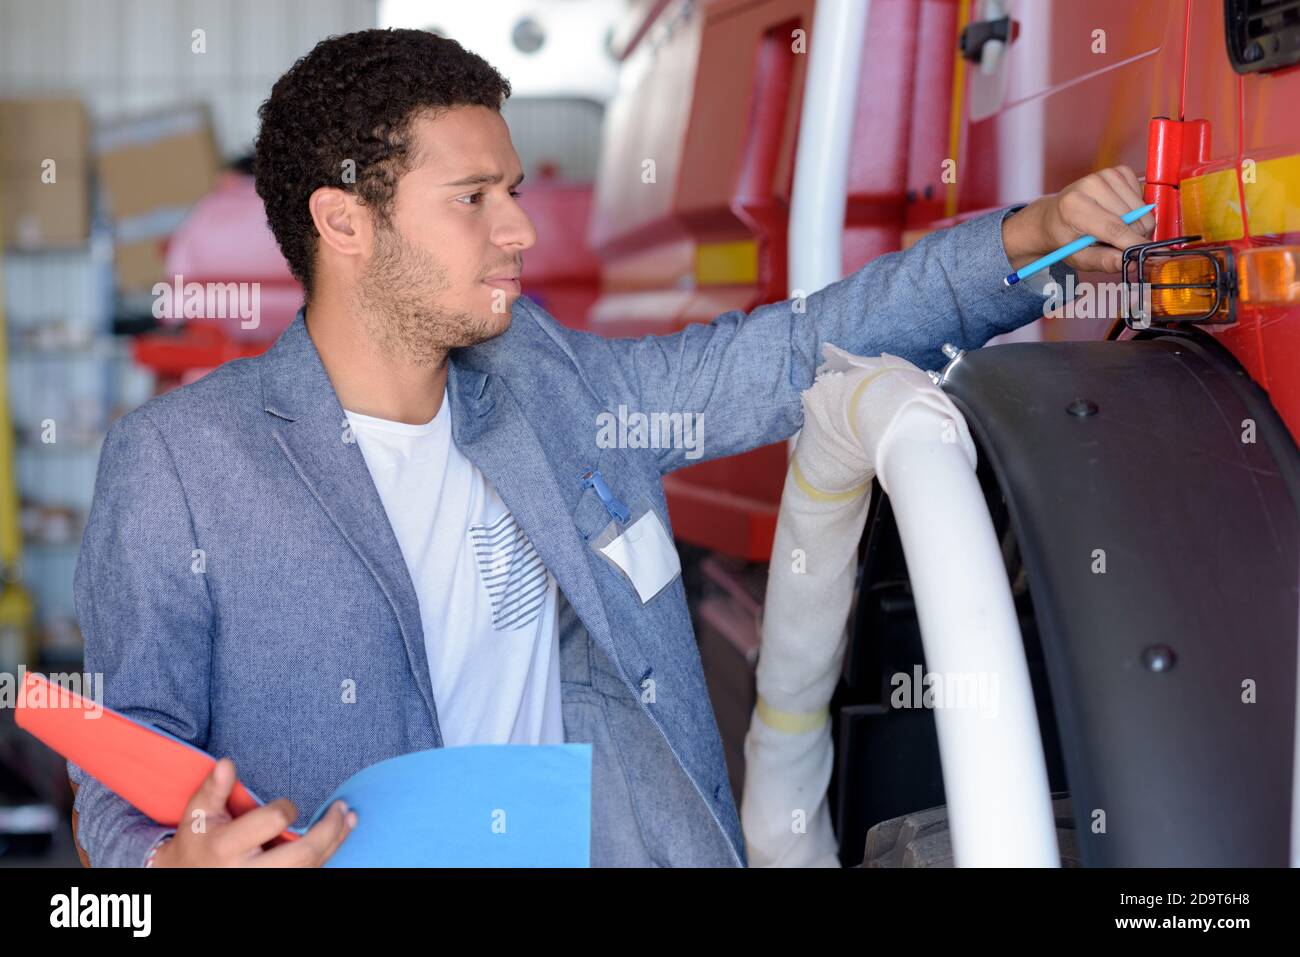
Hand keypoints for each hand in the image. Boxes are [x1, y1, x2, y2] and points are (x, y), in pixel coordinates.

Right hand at [151, 757, 355, 866]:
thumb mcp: (197, 814)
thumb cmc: (197, 841)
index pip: (271, 823)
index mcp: (226, 847)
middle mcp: (248, 871)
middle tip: (342, 808)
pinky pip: (308, 874)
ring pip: (310, 868)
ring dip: (336, 842)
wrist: (186, 877)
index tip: (289, 805)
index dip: (287, 809)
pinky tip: (338, 838)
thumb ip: (213, 789)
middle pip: (302, 855)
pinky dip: (326, 855)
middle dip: (328, 830)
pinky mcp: (275, 885)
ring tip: (349, 819)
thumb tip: (226, 763)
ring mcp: (262, 882)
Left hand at [1001, 165, 1156, 273]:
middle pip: (1133, 219)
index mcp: (1073, 206)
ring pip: (1143, 209)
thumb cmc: (1065, 238)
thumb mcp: (1077, 257)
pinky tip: (1117, 213)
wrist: (1054, 216)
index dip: (1133, 244)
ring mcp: (1106, 174)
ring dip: (1135, 224)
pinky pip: (1143, 197)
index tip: (1145, 256)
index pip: (1114, 228)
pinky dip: (1136, 210)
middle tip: (1115, 243)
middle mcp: (1091, 184)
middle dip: (1132, 236)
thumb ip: (1103, 261)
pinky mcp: (1119, 171)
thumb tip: (1131, 262)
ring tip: (1112, 228)